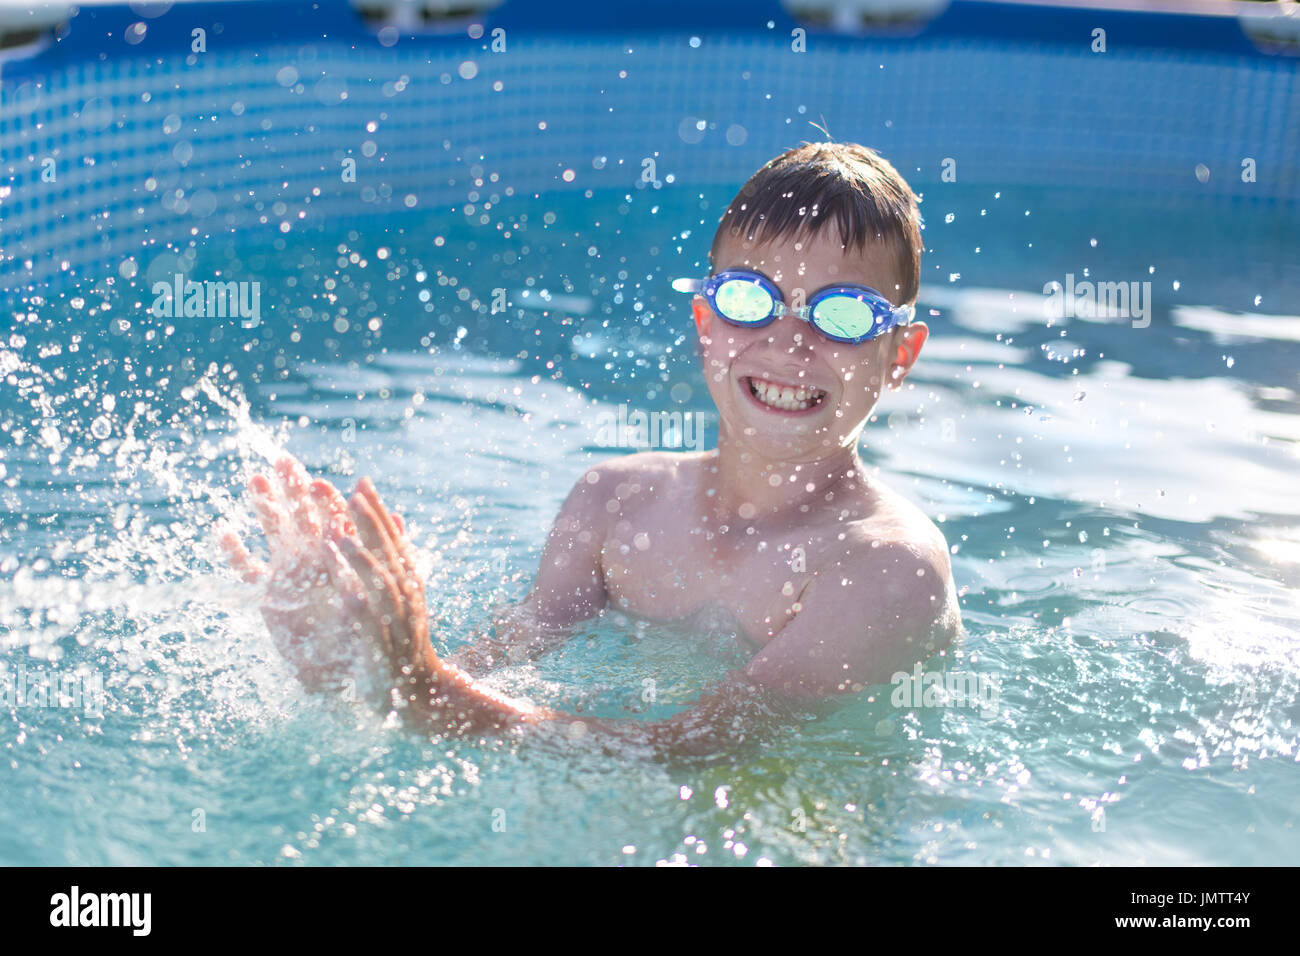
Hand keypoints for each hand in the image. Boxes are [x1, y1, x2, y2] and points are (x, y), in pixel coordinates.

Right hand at [220, 454, 413, 697]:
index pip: (334, 520)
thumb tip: (398, 520)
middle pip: (302, 516)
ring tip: (256, 480)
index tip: (318, 481)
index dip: (327, 501)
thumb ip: (388, 559)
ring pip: (276, 533)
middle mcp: (315, 560)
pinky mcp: (270, 596)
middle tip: (283, 460)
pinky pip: (249, 571)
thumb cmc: (367, 633)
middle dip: (293, 488)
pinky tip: (223, 532)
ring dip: (266, 507)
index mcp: (342, 558)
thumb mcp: (381, 595)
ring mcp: (290, 574)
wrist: (344, 670)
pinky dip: (235, 553)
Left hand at [328, 476, 438, 695]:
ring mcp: (396, 623)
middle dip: (366, 524)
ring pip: (380, 587)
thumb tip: (394, 519)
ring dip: (361, 561)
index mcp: (407, 581)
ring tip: (338, 538)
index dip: (377, 510)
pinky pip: (372, 628)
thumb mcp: (404, 595)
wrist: (421, 693)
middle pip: (387, 553)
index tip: (360, 481)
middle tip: (346, 494)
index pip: (392, 538)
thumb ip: (396, 558)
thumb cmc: (405, 640)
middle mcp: (406, 597)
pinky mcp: (383, 651)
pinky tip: (345, 595)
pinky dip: (361, 610)